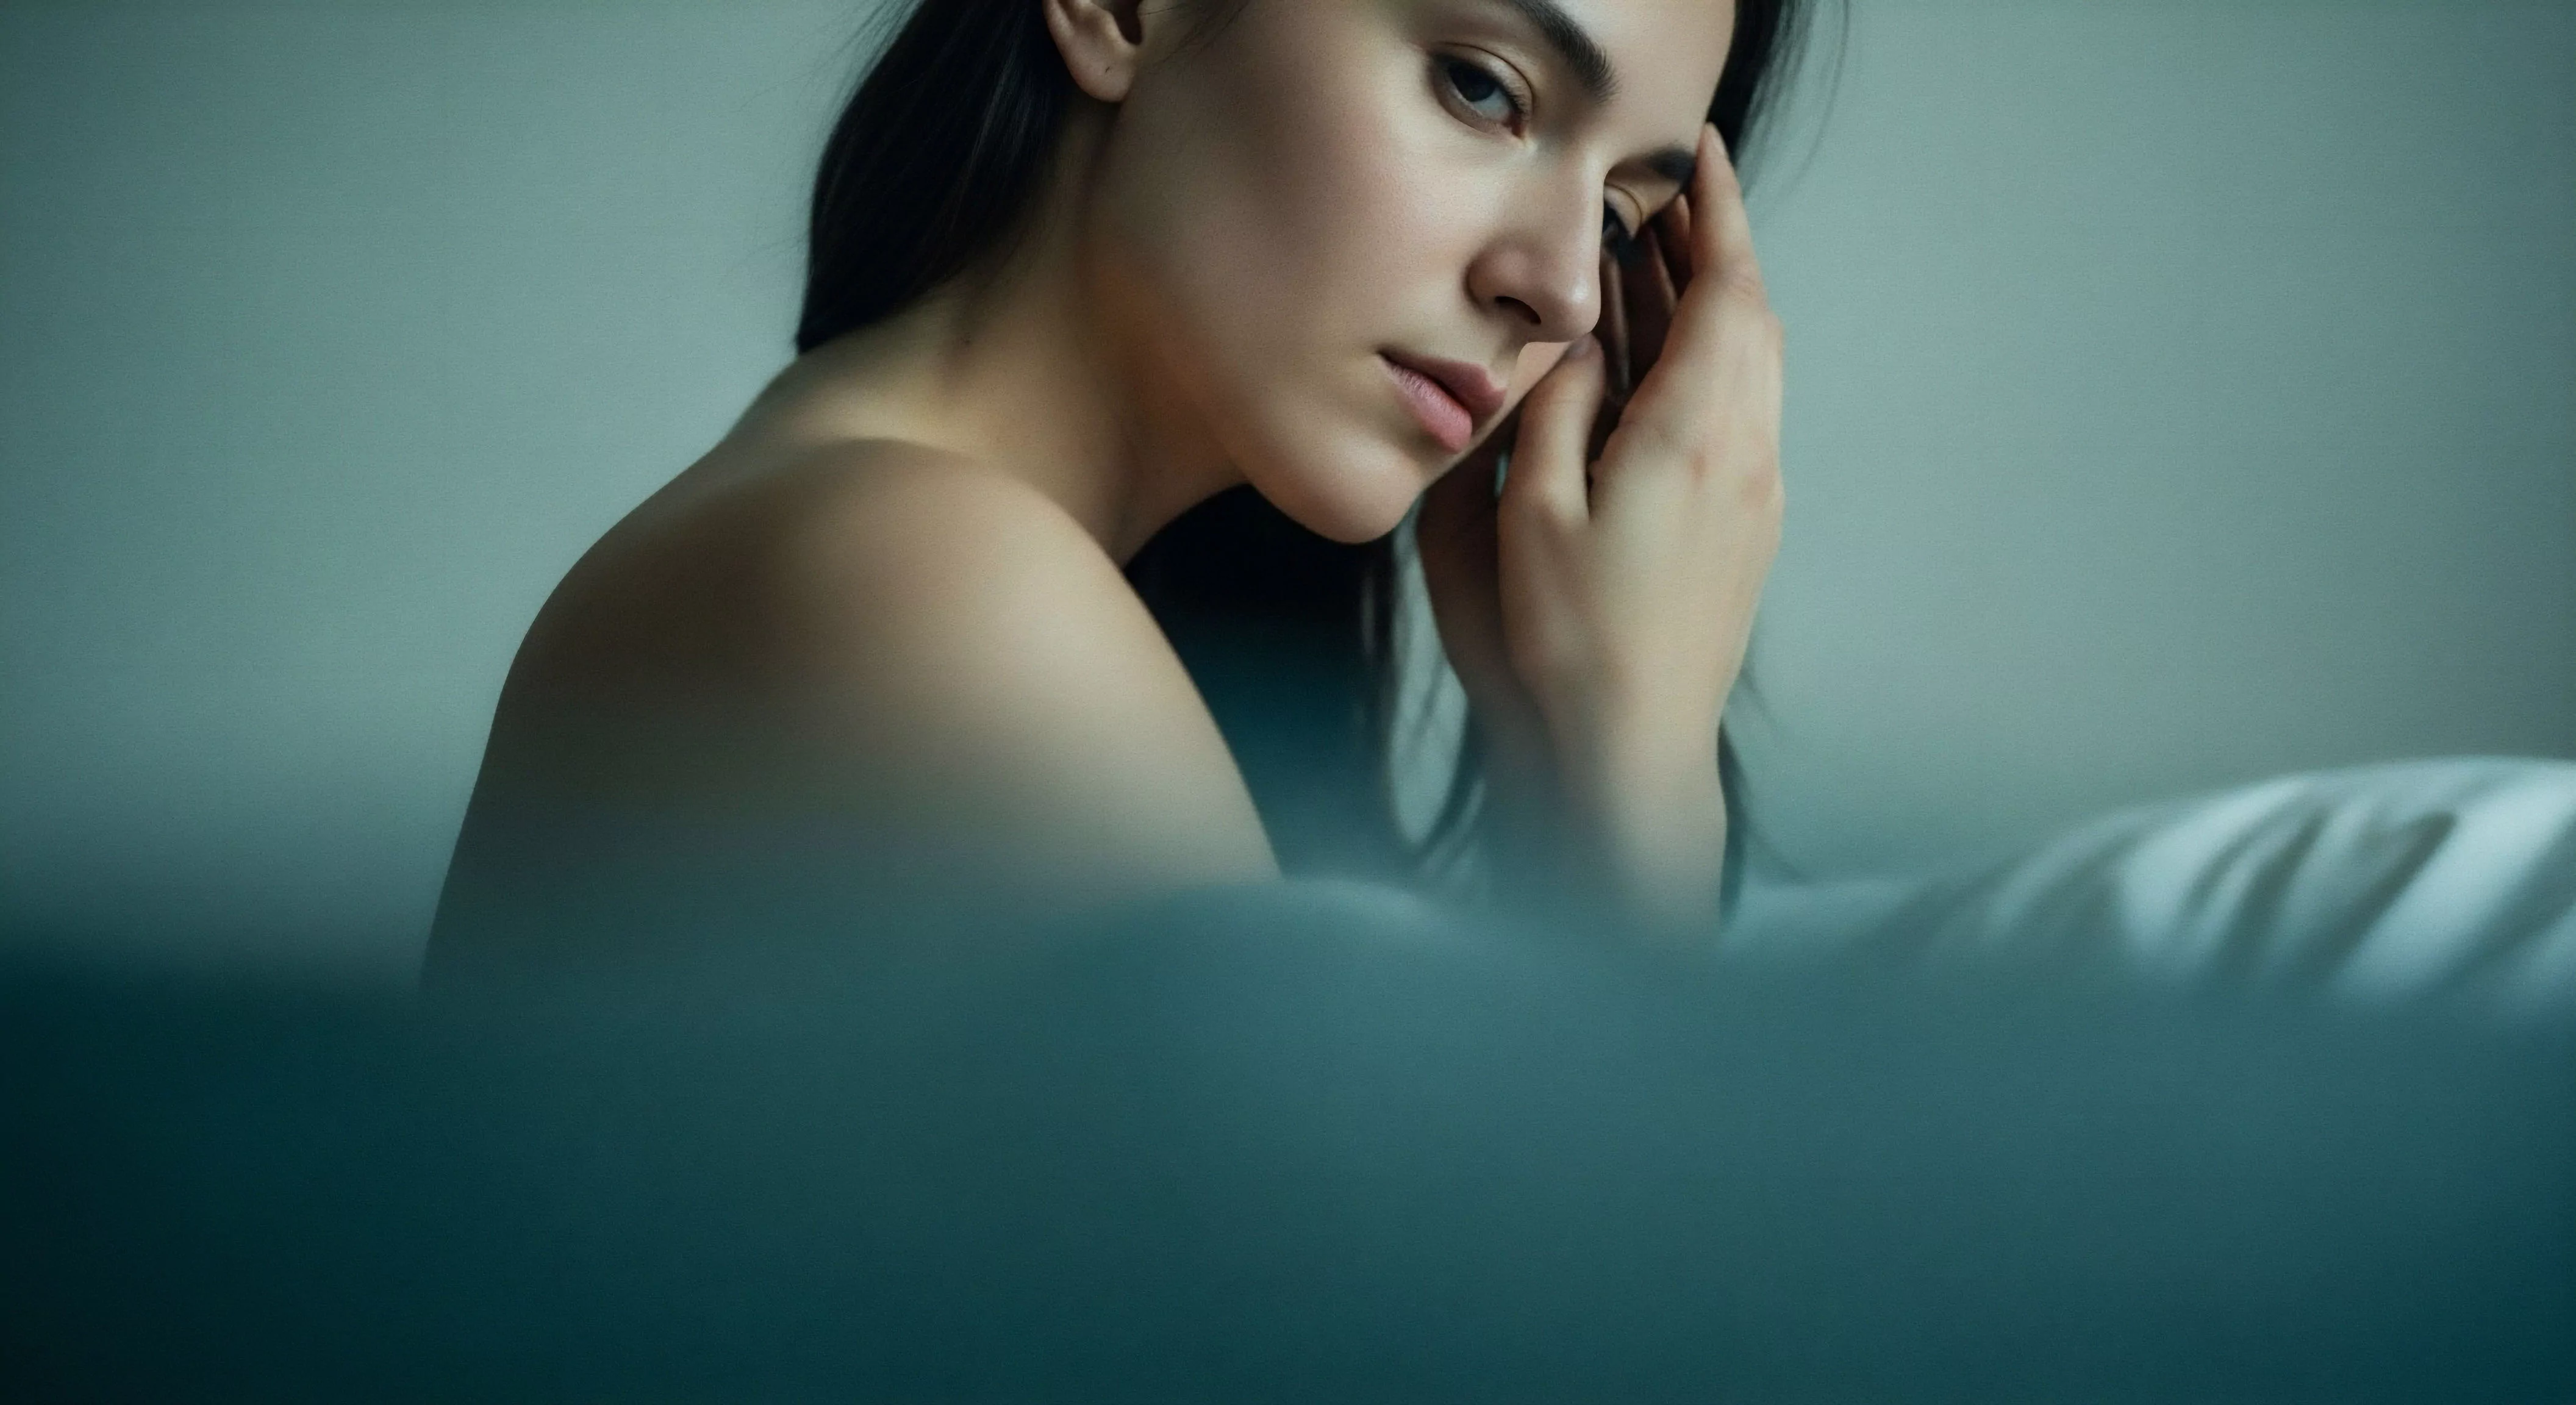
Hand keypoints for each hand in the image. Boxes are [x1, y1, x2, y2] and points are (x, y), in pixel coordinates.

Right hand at [1416, 122, 1783, 934]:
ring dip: (1714, 309)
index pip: (1729, 293)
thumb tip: (1576, 341)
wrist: (1630, 756)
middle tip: (1665, 204)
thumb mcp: (1528, 515)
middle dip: (1714, 251)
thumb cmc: (1567, 648)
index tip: (1702, 160)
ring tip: (1656, 273)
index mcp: (1695, 439)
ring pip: (1756, 369)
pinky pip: (1744, 417)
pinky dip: (1712, 366)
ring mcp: (1757, 498)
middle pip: (1754, 321)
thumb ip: (1557, 411)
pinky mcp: (1749, 534)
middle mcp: (1747, 458)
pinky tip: (1662, 373)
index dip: (1719, 216)